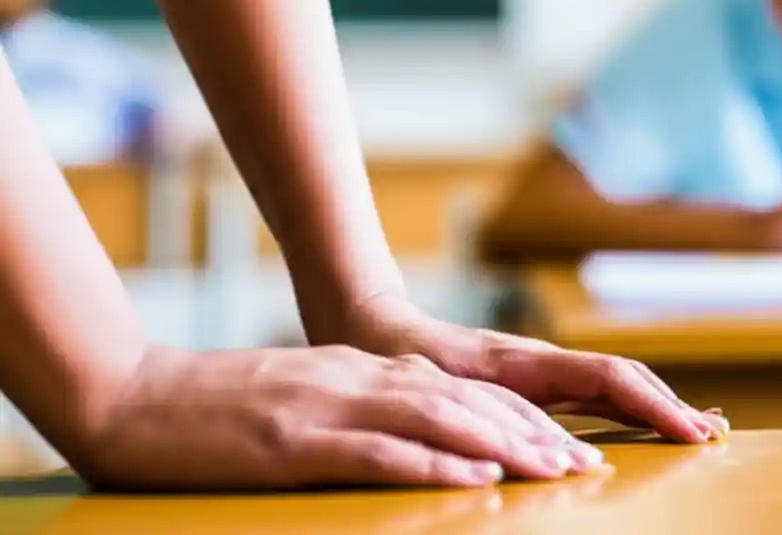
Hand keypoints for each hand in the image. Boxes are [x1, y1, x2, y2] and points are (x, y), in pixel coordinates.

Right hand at [78, 345, 606, 490]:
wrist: (131, 395)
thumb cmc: (216, 408)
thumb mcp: (303, 396)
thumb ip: (360, 406)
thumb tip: (419, 430)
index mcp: (360, 371)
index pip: (460, 391)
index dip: (519, 418)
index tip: (565, 445)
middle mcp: (356, 379)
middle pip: (464, 401)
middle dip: (530, 434)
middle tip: (582, 464)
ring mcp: (326, 405)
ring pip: (436, 418)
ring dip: (501, 445)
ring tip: (551, 470)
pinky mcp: (294, 439)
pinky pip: (376, 450)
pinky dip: (432, 462)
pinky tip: (471, 477)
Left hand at [330, 303, 728, 445]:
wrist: (370, 326)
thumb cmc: (392, 360)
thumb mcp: (426, 388)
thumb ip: (474, 410)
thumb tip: (532, 444)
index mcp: (525, 360)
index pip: (608, 376)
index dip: (654, 403)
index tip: (691, 432)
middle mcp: (541, 361)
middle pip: (623, 377)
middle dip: (670, 405)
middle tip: (714, 438)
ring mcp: (540, 369)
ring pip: (613, 384)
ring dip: (657, 406)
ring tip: (698, 432)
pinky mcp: (533, 381)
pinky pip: (593, 393)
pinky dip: (629, 407)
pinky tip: (645, 424)